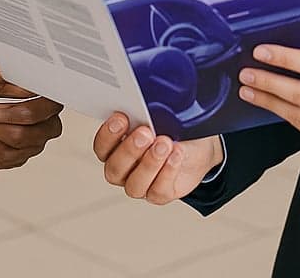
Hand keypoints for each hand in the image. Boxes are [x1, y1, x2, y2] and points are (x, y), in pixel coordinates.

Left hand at [0, 53, 63, 168]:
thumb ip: (0, 73)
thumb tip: (2, 78)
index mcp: (50, 101)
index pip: (31, 114)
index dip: (4, 113)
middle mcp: (49, 125)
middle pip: (20, 136)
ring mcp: (36, 143)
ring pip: (9, 152)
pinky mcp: (21, 157)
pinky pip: (0, 161)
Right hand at [92, 112, 221, 205]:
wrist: (197, 145)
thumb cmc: (172, 129)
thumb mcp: (159, 115)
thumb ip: (146, 112)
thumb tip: (144, 105)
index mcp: (115, 148)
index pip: (102, 147)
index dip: (108, 135)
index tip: (122, 118)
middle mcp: (123, 170)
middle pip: (114, 169)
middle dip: (129, 150)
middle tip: (145, 133)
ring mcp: (140, 185)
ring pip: (134, 184)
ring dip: (150, 163)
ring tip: (164, 144)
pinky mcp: (159, 194)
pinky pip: (158, 191)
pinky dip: (168, 171)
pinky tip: (176, 155)